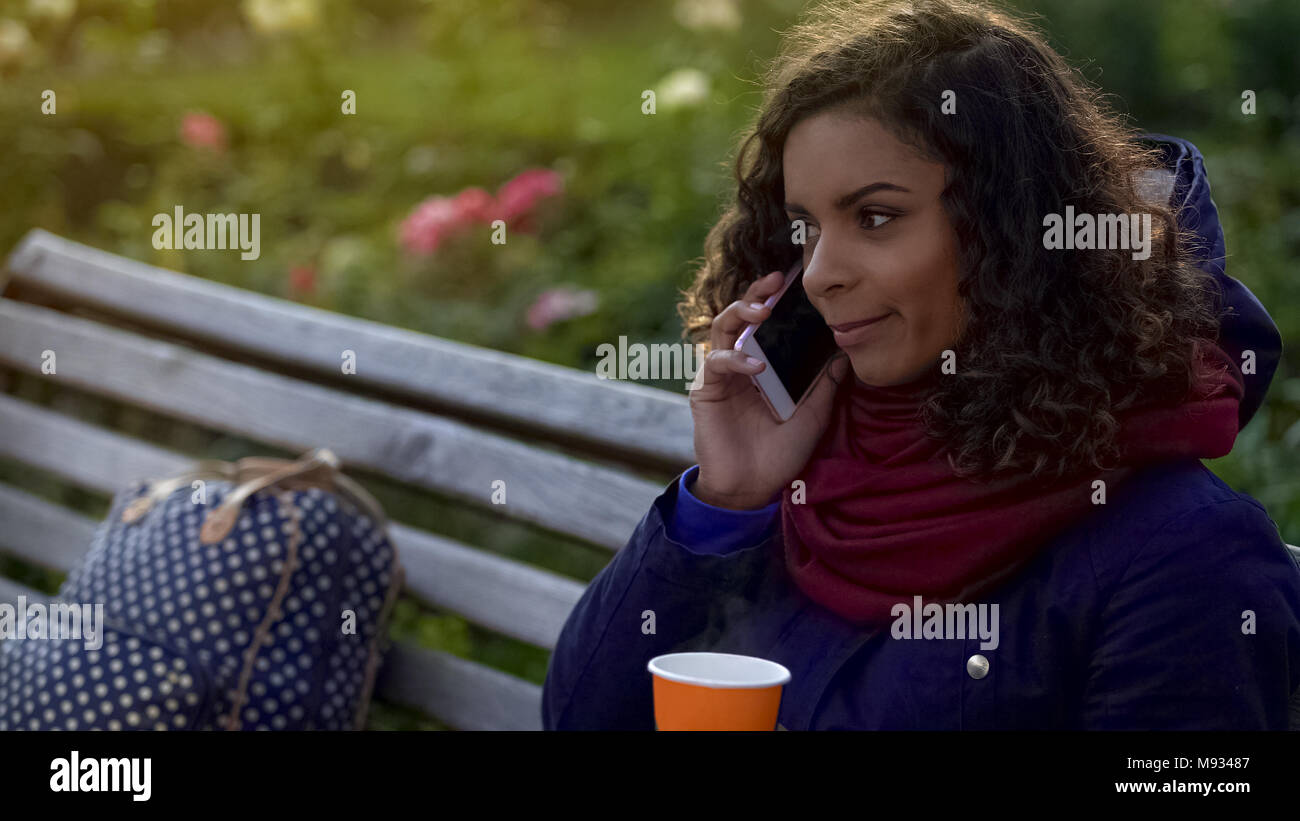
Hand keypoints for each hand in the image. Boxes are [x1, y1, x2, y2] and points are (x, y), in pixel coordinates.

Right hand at [689, 270, 851, 509]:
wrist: (752, 488)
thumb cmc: (781, 454)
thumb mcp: (813, 415)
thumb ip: (825, 384)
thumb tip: (845, 352)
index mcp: (766, 364)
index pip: (770, 323)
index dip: (778, 300)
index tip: (796, 282)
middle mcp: (741, 363)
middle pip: (742, 315)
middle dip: (756, 294)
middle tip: (775, 282)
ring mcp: (721, 375)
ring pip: (722, 328)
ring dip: (741, 313)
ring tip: (763, 311)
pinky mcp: (705, 390)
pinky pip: (716, 362)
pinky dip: (736, 358)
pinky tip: (757, 366)